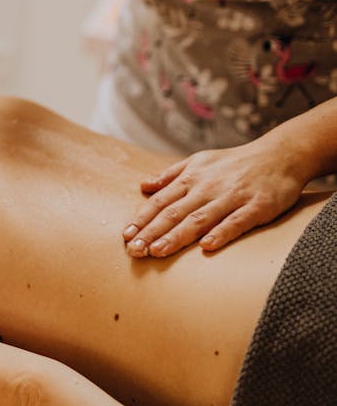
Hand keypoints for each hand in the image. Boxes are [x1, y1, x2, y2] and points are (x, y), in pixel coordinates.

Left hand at [123, 138, 310, 257]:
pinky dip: (221, 232)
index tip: (126, 235)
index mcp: (192, 178)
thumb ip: (170, 175)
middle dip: (152, 232)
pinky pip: (237, 221)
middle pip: (175, 212)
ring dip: (177, 236)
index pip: (161, 202)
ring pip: (200, 219)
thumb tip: (143, 186)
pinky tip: (206, 246)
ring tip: (157, 251)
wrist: (280, 154)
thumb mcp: (199, 161)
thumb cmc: (235, 162)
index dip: (142, 218)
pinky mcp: (257, 206)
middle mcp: (207, 187)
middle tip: (134, 250)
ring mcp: (232, 196)